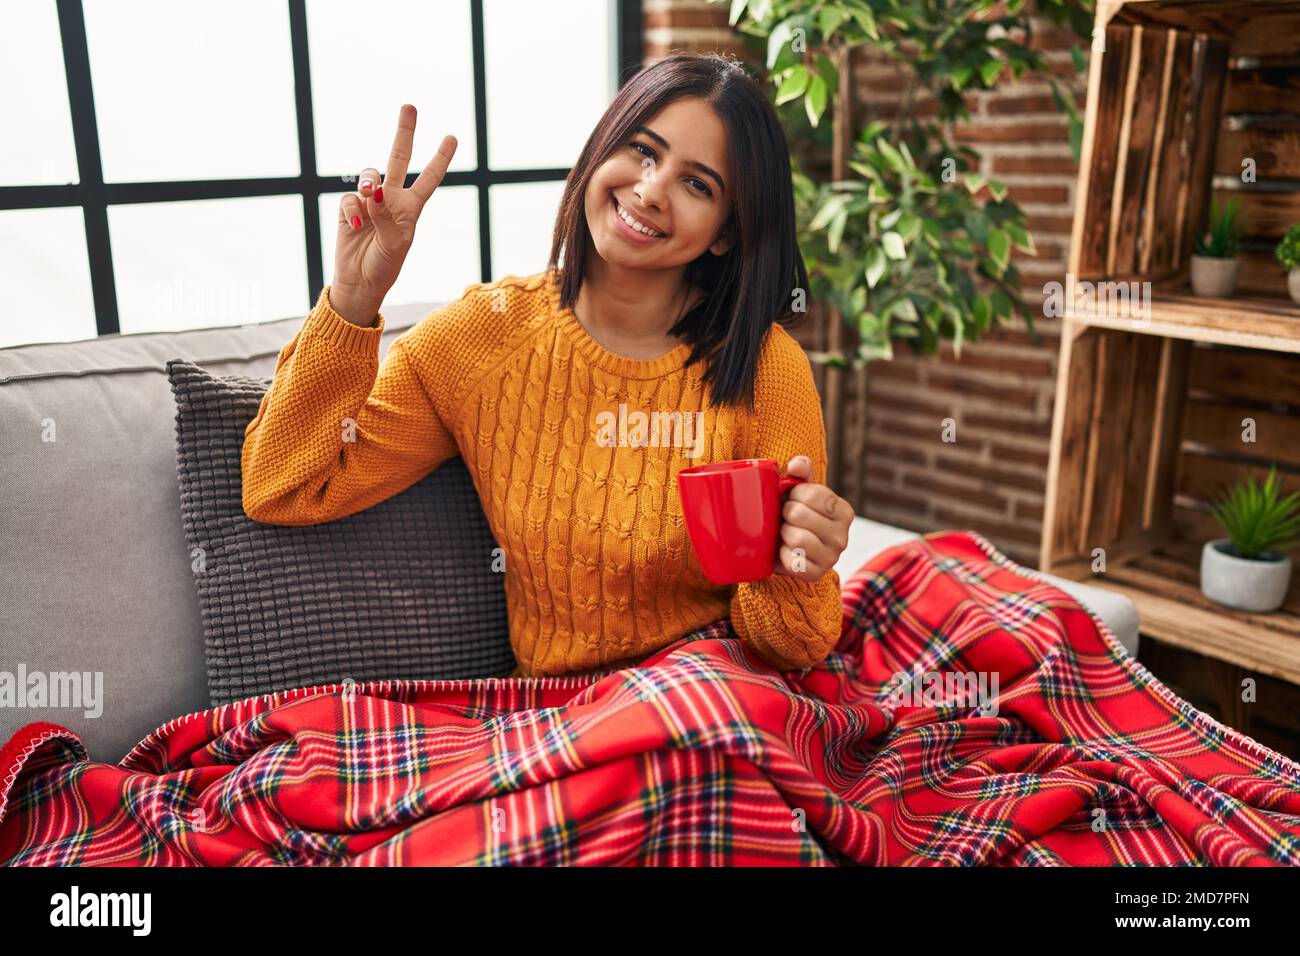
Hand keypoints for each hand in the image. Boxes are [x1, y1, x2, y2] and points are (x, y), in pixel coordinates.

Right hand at [331, 104, 457, 323]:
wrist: (360, 282)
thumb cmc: (385, 266)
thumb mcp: (396, 245)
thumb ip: (387, 217)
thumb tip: (374, 191)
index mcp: (411, 208)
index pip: (428, 178)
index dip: (440, 158)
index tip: (453, 137)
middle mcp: (391, 199)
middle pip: (398, 158)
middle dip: (404, 132)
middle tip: (410, 106)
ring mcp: (369, 202)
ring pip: (369, 175)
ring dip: (369, 182)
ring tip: (370, 196)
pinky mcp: (349, 209)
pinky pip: (349, 198)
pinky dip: (353, 209)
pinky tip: (357, 225)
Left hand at [771, 455, 851, 581]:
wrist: (787, 549)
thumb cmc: (796, 515)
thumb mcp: (800, 493)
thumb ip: (801, 475)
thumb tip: (798, 463)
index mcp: (844, 511)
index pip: (813, 493)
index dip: (794, 494)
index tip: (793, 498)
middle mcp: (842, 536)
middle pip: (798, 514)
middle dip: (785, 513)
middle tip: (786, 518)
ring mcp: (831, 557)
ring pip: (795, 538)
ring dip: (783, 534)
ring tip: (786, 533)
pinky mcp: (815, 574)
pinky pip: (791, 560)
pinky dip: (781, 554)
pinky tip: (785, 551)